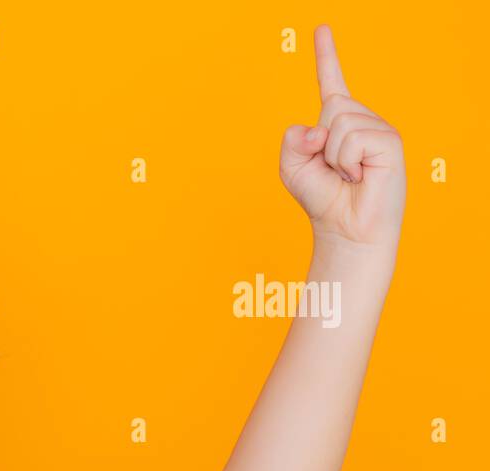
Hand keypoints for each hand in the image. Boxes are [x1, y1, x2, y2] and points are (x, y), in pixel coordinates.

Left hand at [278, 25, 404, 249]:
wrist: (344, 228)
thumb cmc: (321, 198)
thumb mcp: (291, 167)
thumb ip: (292, 139)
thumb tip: (319, 128)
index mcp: (336, 122)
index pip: (331, 83)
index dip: (326, 55)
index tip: (321, 29)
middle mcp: (361, 120)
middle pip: (330, 105)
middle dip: (319, 142)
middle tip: (333, 170)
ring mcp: (378, 128)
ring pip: (340, 122)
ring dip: (332, 156)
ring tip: (347, 175)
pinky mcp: (391, 142)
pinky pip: (354, 138)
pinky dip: (347, 162)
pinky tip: (359, 176)